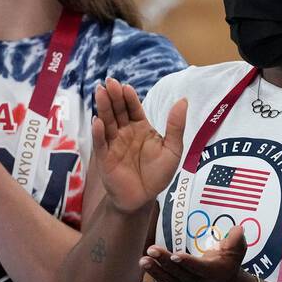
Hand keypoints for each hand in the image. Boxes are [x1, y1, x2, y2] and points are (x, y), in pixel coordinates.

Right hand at [93, 78, 186, 213]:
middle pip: (118, 111)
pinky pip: (101, 143)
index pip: (133, 108)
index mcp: (141, 128)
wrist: (144, 198)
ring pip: (107, 122)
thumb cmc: (158, 175)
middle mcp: (125, 132)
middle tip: (110, 82)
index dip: (129, 97)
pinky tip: (97, 122)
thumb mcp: (173, 150)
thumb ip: (176, 126)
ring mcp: (113, 144)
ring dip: (103, 108)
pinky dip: (98, 132)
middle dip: (114, 97)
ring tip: (100, 92)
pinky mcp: (105, 157)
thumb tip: (183, 100)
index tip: (126, 86)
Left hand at [139, 225, 248, 281]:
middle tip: (152, 250)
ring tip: (144, 260)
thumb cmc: (228, 265)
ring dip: (155, 272)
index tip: (175, 255)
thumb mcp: (236, 252)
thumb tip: (238, 228)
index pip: (197, 267)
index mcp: (210, 272)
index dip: (186, 262)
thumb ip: (236, 240)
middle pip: (178, 273)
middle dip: (164, 262)